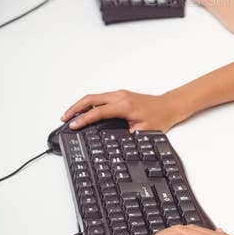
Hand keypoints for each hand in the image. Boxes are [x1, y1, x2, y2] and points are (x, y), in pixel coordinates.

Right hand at [62, 89, 178, 131]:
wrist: (169, 106)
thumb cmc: (160, 117)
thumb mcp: (143, 131)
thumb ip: (125, 135)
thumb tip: (110, 140)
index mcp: (123, 105)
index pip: (97, 112)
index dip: (83, 119)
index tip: (72, 125)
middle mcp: (119, 96)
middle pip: (90, 99)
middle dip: (75, 108)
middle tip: (64, 118)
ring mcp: (119, 94)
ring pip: (94, 96)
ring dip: (80, 105)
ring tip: (70, 116)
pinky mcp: (120, 95)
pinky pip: (99, 97)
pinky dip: (88, 103)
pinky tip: (84, 111)